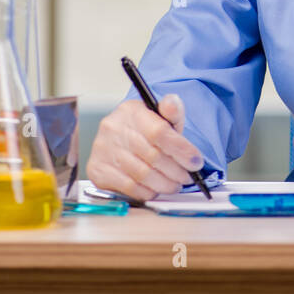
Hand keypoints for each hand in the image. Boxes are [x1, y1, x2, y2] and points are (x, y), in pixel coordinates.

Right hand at [87, 94, 204, 200]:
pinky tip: (155, 189)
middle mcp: (113, 128)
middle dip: (176, 171)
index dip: (182, 150)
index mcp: (131, 111)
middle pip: (153, 157)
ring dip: (164, 184)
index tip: (195, 162)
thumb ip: (173, 111)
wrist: (120, 137)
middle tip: (186, 177)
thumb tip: (173, 102)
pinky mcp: (97, 169)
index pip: (160, 132)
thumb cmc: (145, 129)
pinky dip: (147, 191)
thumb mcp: (162, 116)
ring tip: (174, 185)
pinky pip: (128, 187)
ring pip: (142, 175)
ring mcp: (103, 149)